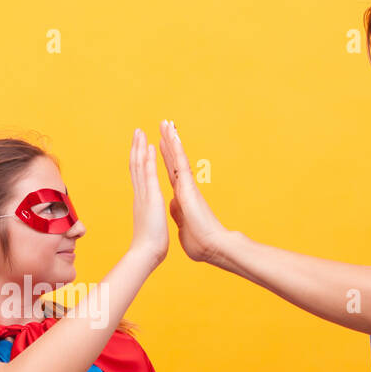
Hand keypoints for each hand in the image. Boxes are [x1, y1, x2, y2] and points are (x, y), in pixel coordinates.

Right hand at [128, 127, 168, 265]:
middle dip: (136, 149)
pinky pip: (149, 174)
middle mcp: (140, 196)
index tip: (140, 148)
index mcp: (142, 202)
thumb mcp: (149, 227)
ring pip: (140, 166)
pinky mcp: (151, 197)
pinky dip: (148, 160)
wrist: (146, 254)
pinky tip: (150, 147)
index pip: (139, 177)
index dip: (139, 161)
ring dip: (140, 148)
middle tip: (137, 132)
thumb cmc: (149, 246)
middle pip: (136, 167)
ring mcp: (144, 195)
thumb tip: (147, 219)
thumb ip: (147, 219)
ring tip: (140, 132)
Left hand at [159, 119, 227, 263]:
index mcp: (181, 197)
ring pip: (178, 158)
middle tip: (163, 125)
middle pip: (174, 161)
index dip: (165, 159)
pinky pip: (182, 164)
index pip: (170, 173)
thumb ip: (178, 214)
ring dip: (172, 140)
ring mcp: (187, 186)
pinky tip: (173, 136)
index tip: (158, 145)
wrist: (212, 247)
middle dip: (168, 143)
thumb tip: (172, 206)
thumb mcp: (183, 226)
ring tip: (167, 123)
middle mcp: (184, 187)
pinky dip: (177, 150)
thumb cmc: (200, 242)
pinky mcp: (189, 187)